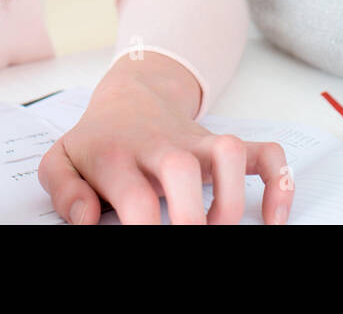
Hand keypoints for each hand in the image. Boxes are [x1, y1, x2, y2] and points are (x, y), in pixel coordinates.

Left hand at [37, 53, 293, 223]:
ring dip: (231, 197)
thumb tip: (84, 219)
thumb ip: (62, 191)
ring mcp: (198, 143)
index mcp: (118, 156)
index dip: (145, 233)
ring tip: (218, 228)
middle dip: (190, 216)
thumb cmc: (98, 141)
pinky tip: (274, 217)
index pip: (135, 198)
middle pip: (182, 169)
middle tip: (187, 240)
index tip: (146, 247)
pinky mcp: (223, 144)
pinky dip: (280, 183)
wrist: (130, 96)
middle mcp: (161, 147)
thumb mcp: (62, 160)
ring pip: (228, 151)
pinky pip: (266, 154)